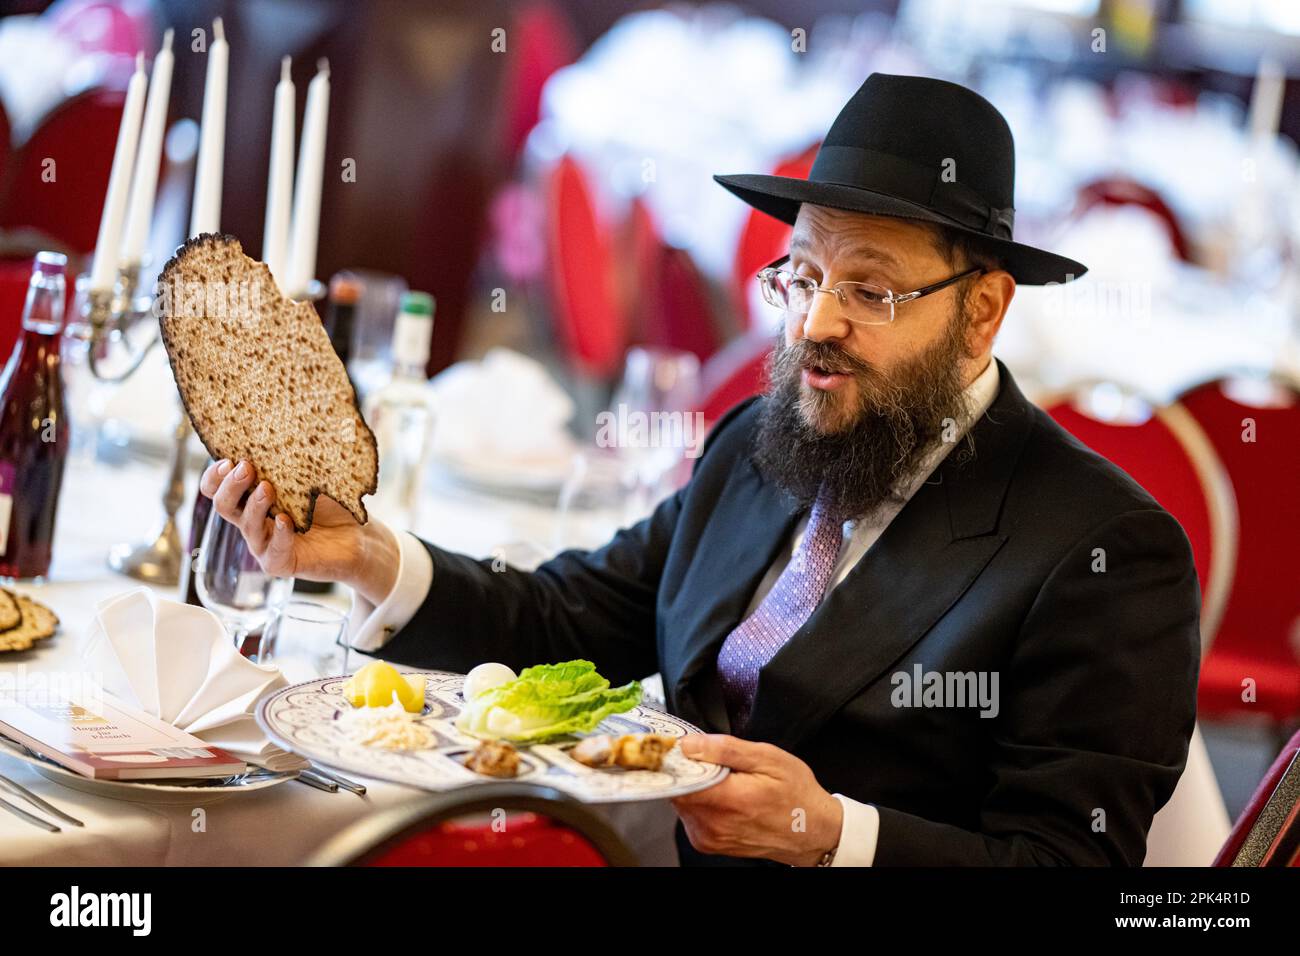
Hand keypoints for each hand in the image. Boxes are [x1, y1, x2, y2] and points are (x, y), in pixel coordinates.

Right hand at [199, 458, 398, 603]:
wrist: (357, 534)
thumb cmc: (329, 503)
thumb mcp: (308, 478)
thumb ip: (289, 463)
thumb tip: (283, 433)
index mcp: (251, 497)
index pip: (217, 488)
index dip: (215, 476)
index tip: (227, 461)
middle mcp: (252, 520)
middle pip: (223, 505)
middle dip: (231, 486)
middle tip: (246, 469)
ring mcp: (263, 543)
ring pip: (246, 525)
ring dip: (254, 505)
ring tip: (267, 489)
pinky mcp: (279, 562)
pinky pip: (272, 550)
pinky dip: (278, 534)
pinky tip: (284, 521)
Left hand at [671, 734, 842, 865]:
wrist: (812, 832)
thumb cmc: (796, 795)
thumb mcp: (767, 758)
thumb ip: (725, 749)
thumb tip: (690, 744)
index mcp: (727, 801)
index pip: (677, 778)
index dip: (676, 758)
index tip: (683, 746)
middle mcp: (713, 824)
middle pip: (677, 788)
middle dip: (688, 770)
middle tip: (713, 761)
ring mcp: (708, 837)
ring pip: (681, 801)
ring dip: (695, 786)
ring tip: (725, 781)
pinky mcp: (707, 843)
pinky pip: (689, 815)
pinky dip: (700, 801)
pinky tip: (723, 796)